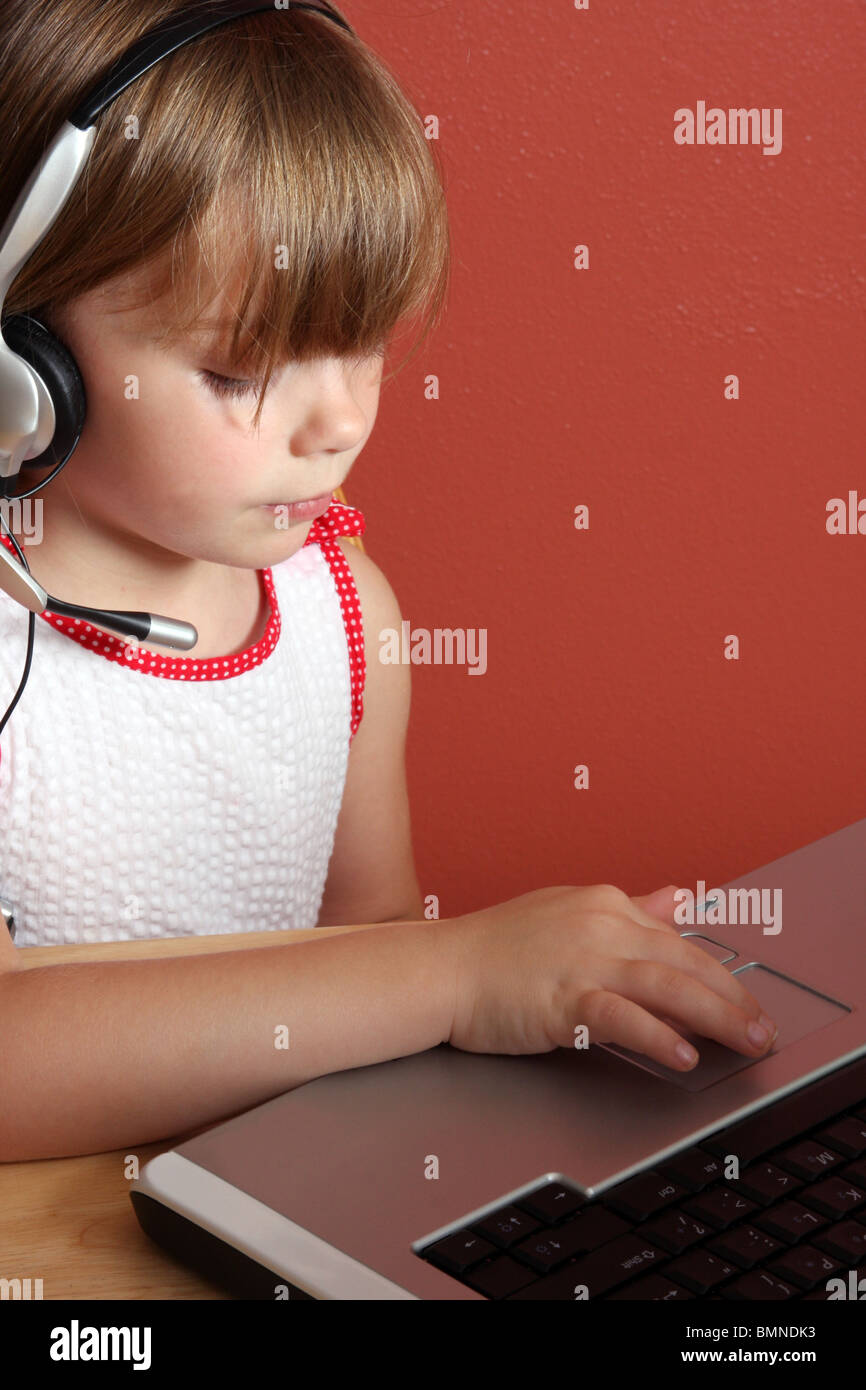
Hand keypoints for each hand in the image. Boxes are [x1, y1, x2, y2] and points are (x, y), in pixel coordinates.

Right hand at [445, 883, 777, 1070]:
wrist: (439, 968)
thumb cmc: (495, 950)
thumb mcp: (567, 915)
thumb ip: (629, 911)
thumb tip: (678, 897)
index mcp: (604, 904)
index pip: (679, 942)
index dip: (720, 977)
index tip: (743, 1004)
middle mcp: (601, 925)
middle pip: (686, 963)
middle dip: (734, 1000)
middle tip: (763, 1031)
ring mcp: (583, 959)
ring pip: (668, 987)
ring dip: (717, 1019)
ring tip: (746, 1044)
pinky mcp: (563, 998)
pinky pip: (623, 1017)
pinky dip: (659, 1037)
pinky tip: (683, 1056)